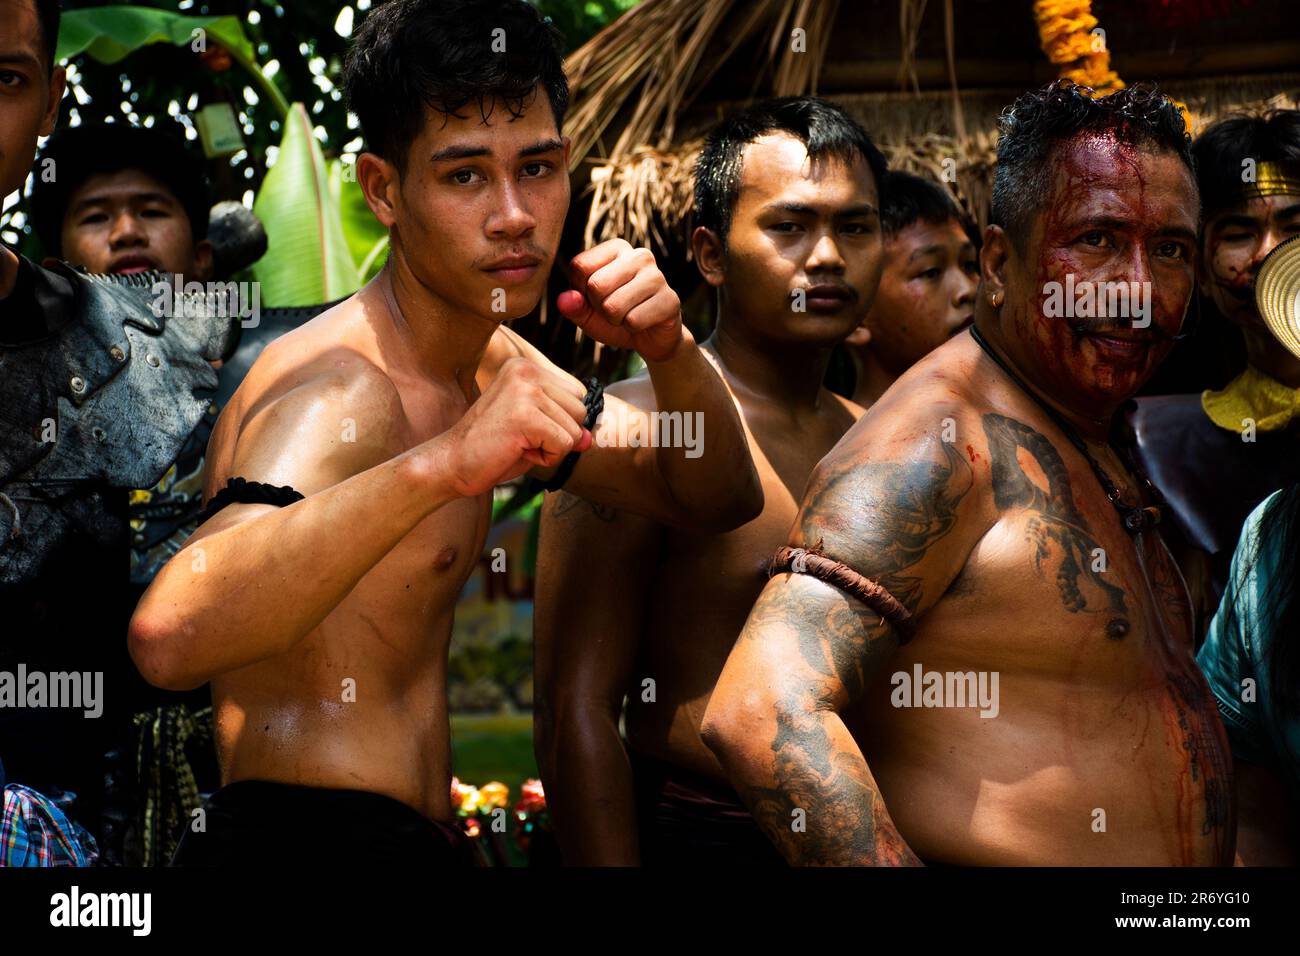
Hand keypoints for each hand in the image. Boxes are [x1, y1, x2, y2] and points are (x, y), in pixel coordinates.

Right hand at [436, 357, 591, 496]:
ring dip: (551, 448)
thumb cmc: (491, 447)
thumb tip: (588, 439)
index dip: (558, 422)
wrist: (451, 463)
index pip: (576, 395)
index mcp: (525, 367)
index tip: (525, 428)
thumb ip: (564, 426)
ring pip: (574, 430)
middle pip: (580, 410)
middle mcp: (526, 371)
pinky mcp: (525, 415)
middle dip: (558, 435)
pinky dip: (546, 458)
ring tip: (518, 444)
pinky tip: (517, 451)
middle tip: (521, 439)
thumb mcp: (534, 429)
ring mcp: (525, 391)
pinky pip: (563, 444)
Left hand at [557, 238, 683, 362]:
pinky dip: (632, 329)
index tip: (596, 297)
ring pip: (614, 306)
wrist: (649, 337)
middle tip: (614, 309)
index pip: (579, 266)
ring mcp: (657, 276)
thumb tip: (564, 299)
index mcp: (616, 248)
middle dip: (599, 307)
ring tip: (628, 315)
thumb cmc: (615, 317)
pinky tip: (644, 322)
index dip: (580, 291)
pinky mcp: (670, 299)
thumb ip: (572, 306)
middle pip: (596, 285)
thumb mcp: (587, 313)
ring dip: (616, 320)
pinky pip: (633, 321)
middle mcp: (639, 255)